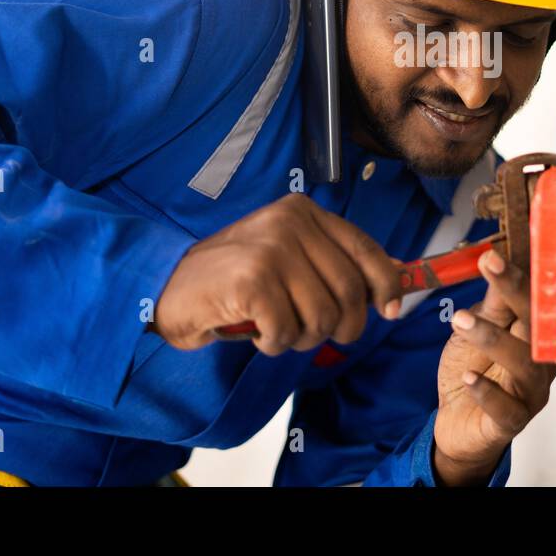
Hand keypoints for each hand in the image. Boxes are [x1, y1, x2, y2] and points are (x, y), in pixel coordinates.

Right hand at [153, 194, 403, 353]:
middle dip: (340, 326)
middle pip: (350, 292)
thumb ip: (332, 265)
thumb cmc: (231, 281)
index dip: (386, 284)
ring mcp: (271, 249)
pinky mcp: (253, 280)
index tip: (391, 310)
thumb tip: (392, 285)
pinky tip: (253, 330)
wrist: (164, 288)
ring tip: (274, 327)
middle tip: (312, 333)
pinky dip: (272, 343)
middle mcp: (290, 223)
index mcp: (303, 212)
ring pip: (322, 317)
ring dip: (301, 337)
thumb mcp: (288, 259)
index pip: (365, 249)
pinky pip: (288, 332)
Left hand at [432, 247, 555, 484]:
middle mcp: (543, 361)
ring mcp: (531, 393)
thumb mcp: (477, 330)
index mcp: (538, 333)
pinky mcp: (513, 422)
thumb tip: (494, 260)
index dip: (519, 276)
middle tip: (489, 270)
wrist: (459, 421)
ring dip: (493, 339)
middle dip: (515, 294)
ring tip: (461, 321)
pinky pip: (507, 409)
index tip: (493, 255)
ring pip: (525, 364)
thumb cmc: (475, 368)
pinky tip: (469, 377)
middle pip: (539, 326)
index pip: (536, 299)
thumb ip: (491, 304)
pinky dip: (488, 392)